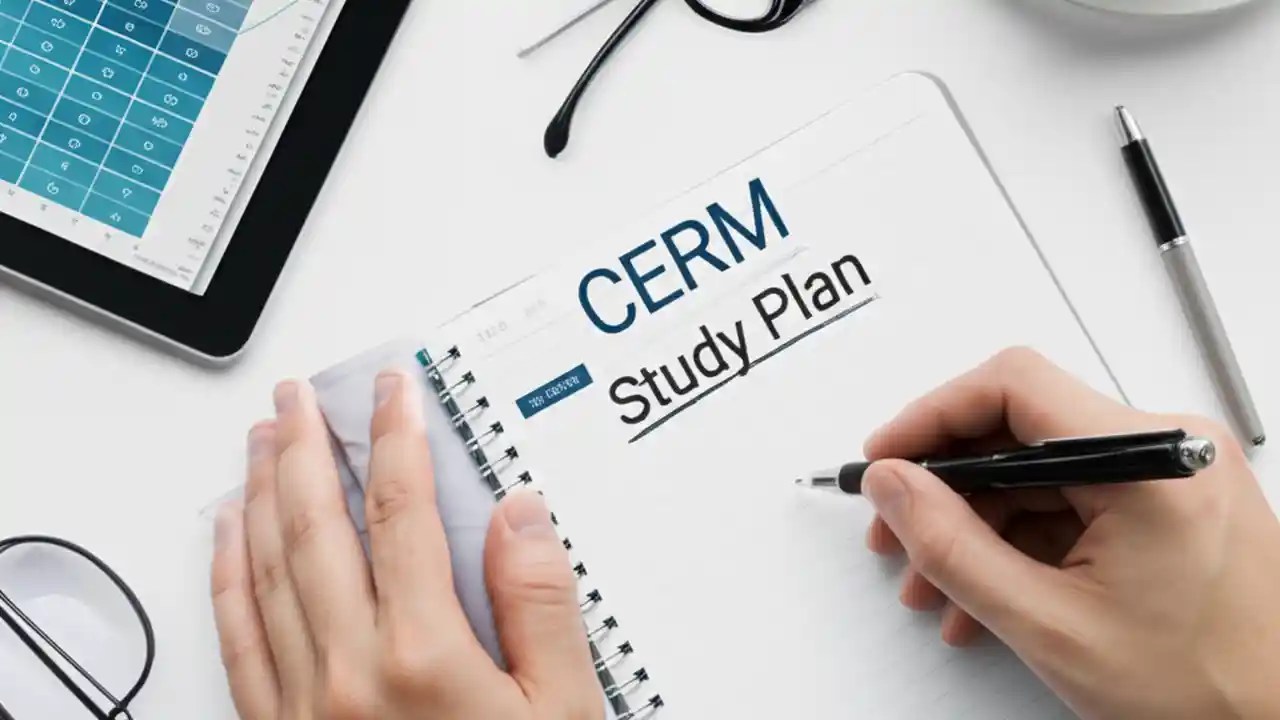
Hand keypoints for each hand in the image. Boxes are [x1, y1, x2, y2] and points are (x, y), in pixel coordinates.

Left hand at [211, 370, 601, 719]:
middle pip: (316, 529)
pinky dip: (227, 575)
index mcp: (421, 654)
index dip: (396, 437)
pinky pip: (237, 637)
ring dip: (260, 496)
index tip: (392, 392)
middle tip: (299, 399)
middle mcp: (347, 672)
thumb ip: (542, 604)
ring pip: (264, 571)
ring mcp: (303, 704)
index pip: (402, 513)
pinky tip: (228, 537)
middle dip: (305, 449)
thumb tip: (523, 514)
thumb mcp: (563, 710)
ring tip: (262, 443)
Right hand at [862, 347, 1279, 719]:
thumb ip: (954, 548)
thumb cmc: (1207, 690)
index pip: (1014, 386)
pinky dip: (1022, 540)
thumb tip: (893, 486)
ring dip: (978, 525)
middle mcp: (1170, 448)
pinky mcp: (1171, 503)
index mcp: (1151, 461)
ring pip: (1039, 471)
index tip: (886, 456)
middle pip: (1020, 431)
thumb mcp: (1051, 624)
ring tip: (938, 585)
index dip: (933, 415)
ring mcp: (1173, 474)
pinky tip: (990, 591)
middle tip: (897, 531)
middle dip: (947, 486)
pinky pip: (1072, 499)